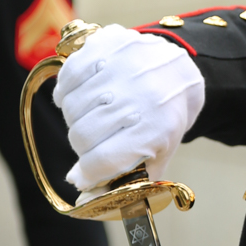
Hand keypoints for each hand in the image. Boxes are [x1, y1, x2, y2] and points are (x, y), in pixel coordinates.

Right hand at [53, 24, 204, 192]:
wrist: (179, 73)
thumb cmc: (164, 120)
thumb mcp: (159, 154)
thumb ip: (128, 183)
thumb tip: (84, 201)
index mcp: (155, 129)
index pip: (103, 160)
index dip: (87, 173)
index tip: (81, 177)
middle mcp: (139, 97)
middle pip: (82, 134)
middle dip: (81, 145)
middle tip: (91, 142)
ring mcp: (123, 68)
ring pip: (71, 106)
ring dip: (74, 117)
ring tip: (90, 116)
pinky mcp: (108, 45)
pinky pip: (68, 74)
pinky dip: (67, 89)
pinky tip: (80, 94)